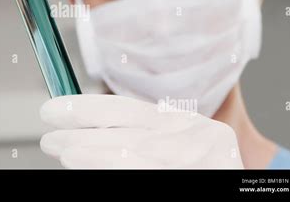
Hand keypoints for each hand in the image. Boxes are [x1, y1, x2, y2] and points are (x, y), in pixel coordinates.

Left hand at [40, 95, 242, 168]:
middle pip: (120, 134)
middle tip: (50, 137)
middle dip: (79, 134)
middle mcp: (180, 141)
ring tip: (63, 152)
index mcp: (175, 122)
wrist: (239, 181)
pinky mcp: (186, 181)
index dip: (83, 108)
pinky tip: (86, 170)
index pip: (121, 110)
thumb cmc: (201, 157)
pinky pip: (139, 175)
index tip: (54, 108)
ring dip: (90, 156)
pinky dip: (110, 171)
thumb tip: (90, 126)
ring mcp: (183, 165)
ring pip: (128, 157)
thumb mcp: (177, 133)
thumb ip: (144, 127)